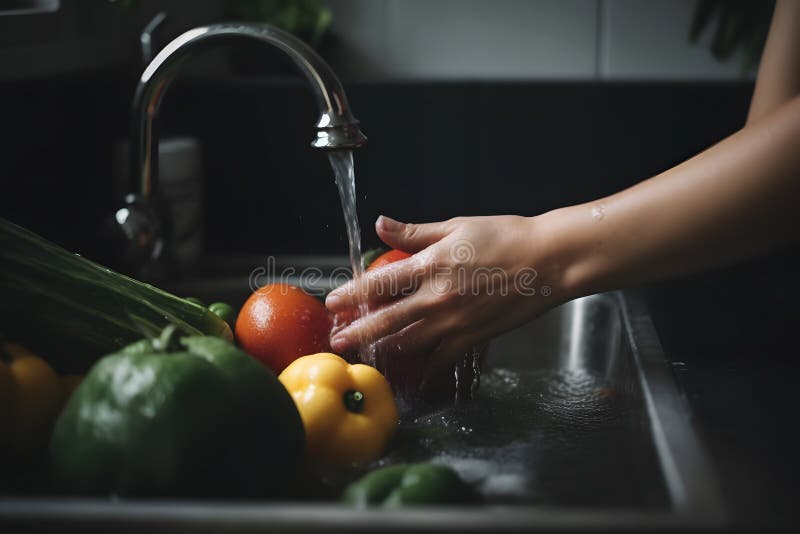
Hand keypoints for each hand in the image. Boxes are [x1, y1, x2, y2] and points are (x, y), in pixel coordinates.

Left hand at [326, 213, 578, 386]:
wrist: (548, 261)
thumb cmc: (506, 237)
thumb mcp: (457, 226)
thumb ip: (414, 232)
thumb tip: (380, 224)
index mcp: (431, 265)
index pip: (379, 283)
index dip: (351, 295)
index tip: (333, 303)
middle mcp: (437, 298)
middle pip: (387, 321)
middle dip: (358, 333)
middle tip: (337, 342)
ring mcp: (454, 322)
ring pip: (408, 343)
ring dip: (383, 351)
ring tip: (365, 356)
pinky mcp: (472, 338)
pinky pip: (441, 360)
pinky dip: (424, 371)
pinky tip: (411, 378)